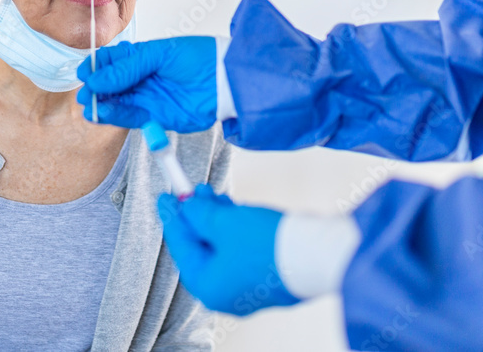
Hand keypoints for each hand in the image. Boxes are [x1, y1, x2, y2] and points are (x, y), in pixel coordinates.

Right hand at [76, 36, 216, 132]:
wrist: (225, 81)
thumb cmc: (198, 59)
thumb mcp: (159, 54)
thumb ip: (128, 68)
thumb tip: (98, 78)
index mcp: (142, 57)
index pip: (112, 61)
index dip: (97, 67)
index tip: (84, 72)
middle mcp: (142, 78)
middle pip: (111, 84)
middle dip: (95, 88)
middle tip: (85, 92)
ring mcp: (147, 98)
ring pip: (117, 102)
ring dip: (102, 104)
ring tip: (90, 105)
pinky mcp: (155, 117)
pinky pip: (129, 117)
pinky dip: (114, 116)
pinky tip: (103, 112)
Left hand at [157, 184, 298, 314]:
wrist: (317, 257)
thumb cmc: (265, 244)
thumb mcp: (223, 221)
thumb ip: (198, 213)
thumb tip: (186, 206)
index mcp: (206, 285)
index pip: (181, 246)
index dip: (173, 217)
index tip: (165, 197)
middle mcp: (223, 294)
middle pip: (201, 248)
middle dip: (198, 216)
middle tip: (194, 190)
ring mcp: (247, 289)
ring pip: (222, 248)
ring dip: (217, 220)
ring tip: (215, 196)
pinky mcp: (267, 279)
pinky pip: (241, 253)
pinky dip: (235, 232)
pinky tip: (236, 211)